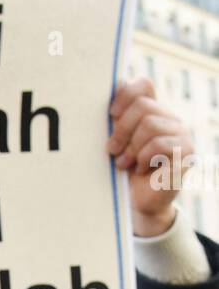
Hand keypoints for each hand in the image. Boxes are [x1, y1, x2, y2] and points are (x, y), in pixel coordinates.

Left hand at [107, 78, 193, 235]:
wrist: (137, 202)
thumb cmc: (122, 171)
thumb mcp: (115, 142)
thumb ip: (113, 120)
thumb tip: (101, 88)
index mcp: (152, 112)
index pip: (144, 85)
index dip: (125, 94)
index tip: (110, 114)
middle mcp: (170, 119)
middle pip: (143, 106)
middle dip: (121, 129)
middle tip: (111, 150)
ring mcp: (182, 135)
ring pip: (150, 124)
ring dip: (131, 147)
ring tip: (124, 164)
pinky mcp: (187, 153)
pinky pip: (159, 144)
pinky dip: (143, 158)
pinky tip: (141, 170)